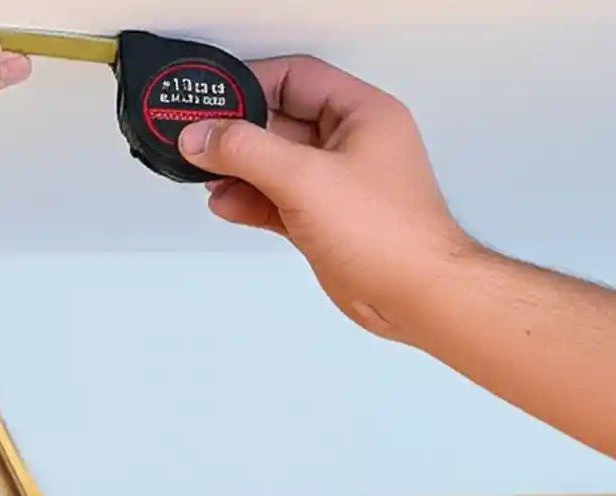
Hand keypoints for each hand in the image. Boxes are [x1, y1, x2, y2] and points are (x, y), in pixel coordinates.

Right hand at [175, 55, 480, 341]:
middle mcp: (352, 144)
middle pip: (281, 120)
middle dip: (238, 132)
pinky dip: (250, 200)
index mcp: (363, 115)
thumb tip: (204, 135)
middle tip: (198, 139)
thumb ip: (247, 151)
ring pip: (275, 163)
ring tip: (204, 175)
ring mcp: (339, 184)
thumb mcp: (306, 179)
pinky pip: (278, 199)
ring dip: (238, 169)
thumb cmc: (392, 237)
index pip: (297, 77)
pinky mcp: (326, 220)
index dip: (251, 83)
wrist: (416, 298)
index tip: (212, 98)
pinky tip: (226, 203)